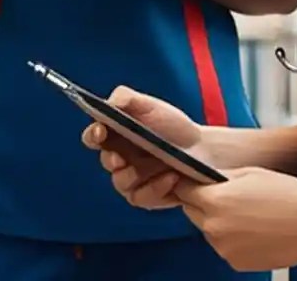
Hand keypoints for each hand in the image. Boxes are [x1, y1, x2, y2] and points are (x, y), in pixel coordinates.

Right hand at [81, 86, 212, 209]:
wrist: (203, 149)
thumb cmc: (173, 125)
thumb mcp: (151, 106)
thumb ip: (126, 98)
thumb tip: (108, 102)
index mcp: (116, 135)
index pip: (93, 137)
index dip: (93, 135)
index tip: (101, 132)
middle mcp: (120, 158)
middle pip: (105, 162)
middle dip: (111, 160)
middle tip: (120, 159)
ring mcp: (133, 179)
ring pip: (120, 183)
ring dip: (134, 176)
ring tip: (159, 165)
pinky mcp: (147, 196)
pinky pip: (140, 197)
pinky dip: (155, 188)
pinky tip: (172, 177)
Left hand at [175, 167, 296, 271]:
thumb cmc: (287, 194)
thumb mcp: (250, 173)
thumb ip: (219, 176)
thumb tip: (201, 177)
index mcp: (215, 201)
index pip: (184, 191)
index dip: (190, 185)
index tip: (196, 183)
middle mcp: (214, 227)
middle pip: (192, 212)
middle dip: (202, 204)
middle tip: (227, 197)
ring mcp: (224, 248)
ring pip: (209, 231)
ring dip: (218, 222)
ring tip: (248, 215)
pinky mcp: (236, 263)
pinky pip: (225, 247)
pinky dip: (233, 240)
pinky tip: (255, 231)